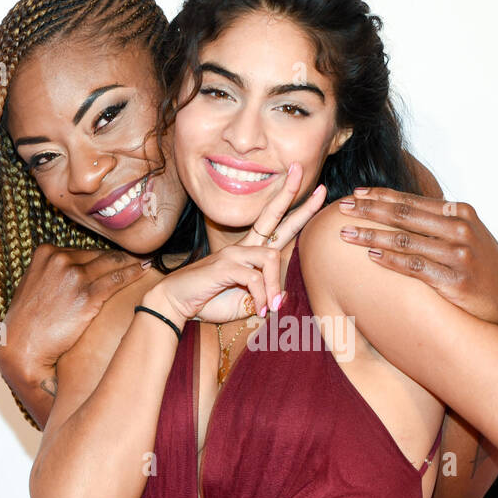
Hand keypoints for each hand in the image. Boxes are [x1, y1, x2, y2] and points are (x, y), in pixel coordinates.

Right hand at [0, 243, 149, 380]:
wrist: (23, 346)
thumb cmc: (27, 321)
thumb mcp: (33, 285)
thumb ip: (52, 272)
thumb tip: (72, 270)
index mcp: (46, 253)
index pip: (84, 251)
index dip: (104, 256)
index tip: (119, 257)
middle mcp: (60, 259)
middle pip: (100, 255)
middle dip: (121, 257)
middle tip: (140, 255)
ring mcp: (74, 276)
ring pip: (112, 264)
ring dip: (133, 262)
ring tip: (147, 262)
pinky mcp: (86, 295)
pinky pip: (116, 280)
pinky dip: (133, 274)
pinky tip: (143, 272)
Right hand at [191, 163, 326, 323]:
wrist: (177, 304)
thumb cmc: (209, 301)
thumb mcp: (245, 302)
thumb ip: (265, 296)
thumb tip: (283, 296)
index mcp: (249, 251)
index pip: (277, 224)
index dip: (297, 208)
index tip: (318, 192)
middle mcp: (243, 246)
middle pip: (273, 215)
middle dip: (295, 197)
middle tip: (321, 187)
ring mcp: (233, 253)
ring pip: (271, 257)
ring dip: (274, 286)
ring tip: (271, 308)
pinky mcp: (224, 265)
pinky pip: (254, 278)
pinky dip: (261, 296)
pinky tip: (260, 310)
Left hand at [336, 189, 497, 336]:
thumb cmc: (481, 267)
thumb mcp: (466, 235)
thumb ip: (439, 221)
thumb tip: (402, 208)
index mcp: (460, 212)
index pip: (412, 200)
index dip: (381, 196)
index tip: (355, 194)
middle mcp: (460, 228)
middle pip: (404, 215)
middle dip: (369, 210)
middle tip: (341, 208)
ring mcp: (458, 253)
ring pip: (404, 239)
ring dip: (371, 235)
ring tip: (346, 233)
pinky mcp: (455, 279)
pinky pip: (415, 267)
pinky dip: (391, 260)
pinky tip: (370, 256)